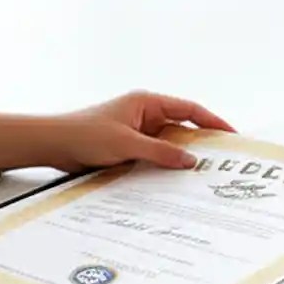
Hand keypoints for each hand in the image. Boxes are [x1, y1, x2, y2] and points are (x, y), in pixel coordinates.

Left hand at [0, 91, 233, 171]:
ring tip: (204, 174)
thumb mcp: (127, 143)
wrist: (50, 145)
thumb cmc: (82, 134)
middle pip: (183, 127)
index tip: (232, 136)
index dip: (213, 121)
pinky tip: (176, 180)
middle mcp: (145, 115)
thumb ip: (161, 152)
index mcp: (146, 102)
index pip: (189, 109)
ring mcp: (138, 133)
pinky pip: (156, 157)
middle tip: (223, 159)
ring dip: (183, 157)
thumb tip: (190, 161)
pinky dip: (167, 166)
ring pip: (170, 145)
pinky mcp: (130, 149)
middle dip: (203, 142)